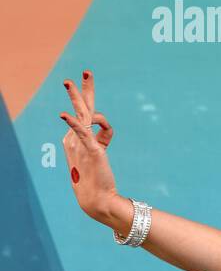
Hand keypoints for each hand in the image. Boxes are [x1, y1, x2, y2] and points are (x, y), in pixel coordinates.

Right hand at [59, 70, 121, 225]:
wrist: (95, 198)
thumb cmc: (97, 177)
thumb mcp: (98, 152)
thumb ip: (100, 139)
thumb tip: (105, 129)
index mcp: (75, 138)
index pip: (85, 115)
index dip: (91, 100)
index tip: (90, 79)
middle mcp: (75, 138)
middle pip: (81, 109)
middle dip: (83, 90)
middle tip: (86, 72)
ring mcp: (81, 143)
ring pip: (82, 114)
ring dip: (79, 96)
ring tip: (71, 81)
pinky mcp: (90, 149)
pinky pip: (82, 131)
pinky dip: (74, 123)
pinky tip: (65, 115)